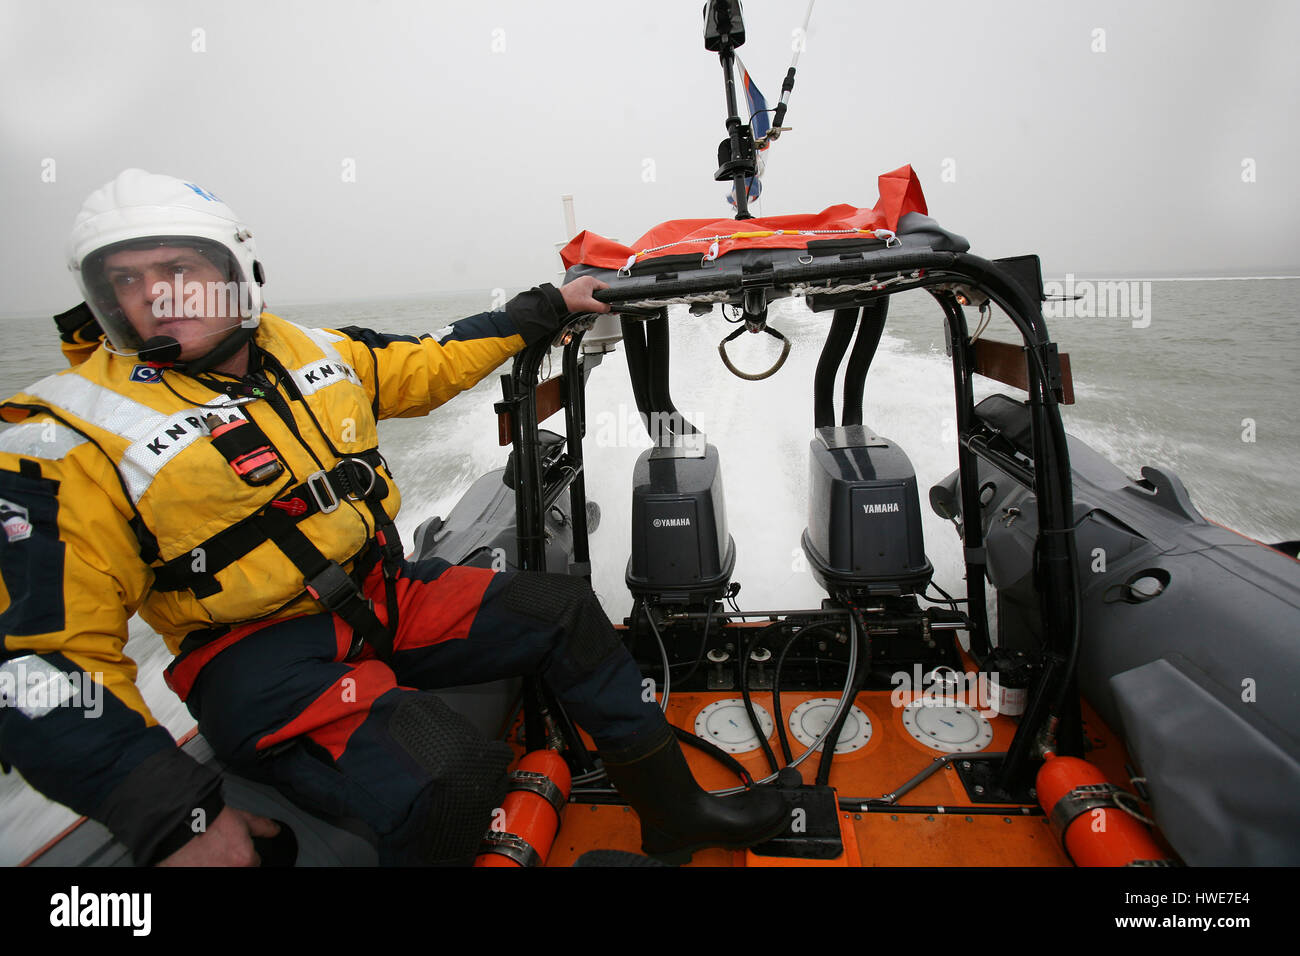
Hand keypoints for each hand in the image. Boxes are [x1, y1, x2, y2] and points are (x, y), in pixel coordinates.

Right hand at [157, 806, 279, 866]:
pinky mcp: (190, 877)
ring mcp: (209, 875)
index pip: (253, 862)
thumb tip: (275, 830)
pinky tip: (195, 859)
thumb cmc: (206, 819)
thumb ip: (261, 826)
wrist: (175, 822)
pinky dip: (200, 867)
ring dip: (215, 864)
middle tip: (217, 850)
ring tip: (204, 854)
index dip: (243, 853)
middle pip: (236, 868)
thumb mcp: (240, 818)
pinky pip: (202, 873)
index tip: (232, 847)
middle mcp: (229, 872)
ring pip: (220, 870)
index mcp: (244, 861)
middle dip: (229, 862)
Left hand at [559, 276, 610, 314]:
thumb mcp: (589, 305)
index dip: (608, 296)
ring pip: (594, 292)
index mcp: (591, 280)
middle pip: (600, 290)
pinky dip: (588, 298)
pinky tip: (585, 303)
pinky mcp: (578, 288)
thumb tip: (609, 308)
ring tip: (589, 304)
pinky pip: (588, 293)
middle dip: (600, 299)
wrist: (558, 302)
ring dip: (594, 299)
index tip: (607, 303)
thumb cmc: (569, 300)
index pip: (606, 287)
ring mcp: (582, 283)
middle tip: (597, 305)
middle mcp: (586, 280)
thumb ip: (601, 307)